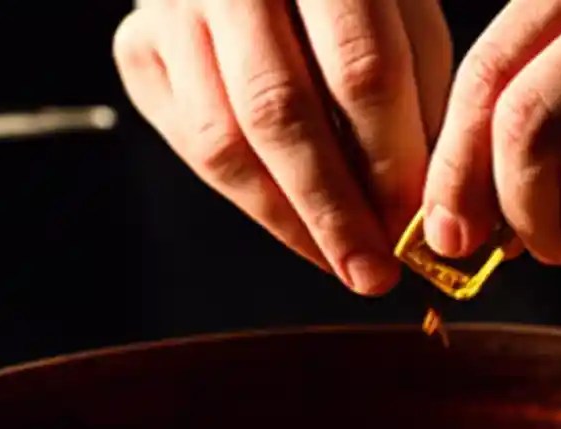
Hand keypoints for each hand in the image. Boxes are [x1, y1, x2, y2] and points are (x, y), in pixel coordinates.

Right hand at [114, 0, 452, 294]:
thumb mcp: (400, 8)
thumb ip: (415, 89)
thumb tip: (422, 202)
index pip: (361, 68)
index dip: (390, 159)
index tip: (416, 225)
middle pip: (281, 111)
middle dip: (333, 208)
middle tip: (372, 271)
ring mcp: (172, 7)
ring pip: (224, 139)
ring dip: (288, 218)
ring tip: (337, 259)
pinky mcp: (138, 46)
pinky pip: (194, 144)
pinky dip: (251, 198)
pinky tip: (296, 225)